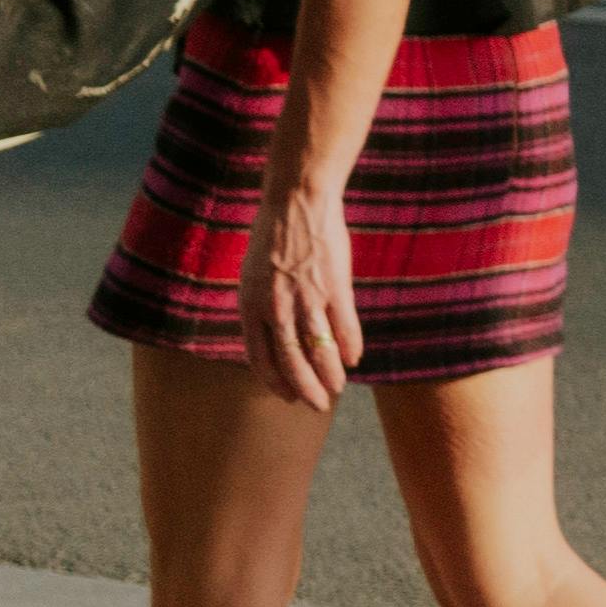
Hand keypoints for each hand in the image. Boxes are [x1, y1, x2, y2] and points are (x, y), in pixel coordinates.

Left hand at [241, 182, 360, 411]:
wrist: (297, 202)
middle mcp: (275, 307)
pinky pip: (344, 327)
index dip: (274, 381)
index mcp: (251, 305)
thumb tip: (277, 336)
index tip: (287, 395)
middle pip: (290, 361)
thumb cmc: (273, 236)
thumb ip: (263, 307)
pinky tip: (355, 359)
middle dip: (304, 388)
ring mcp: (306, 298)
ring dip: (329, 375)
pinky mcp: (334, 287)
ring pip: (318, 350)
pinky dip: (350, 346)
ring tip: (337, 389)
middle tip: (316, 404)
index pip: (260, 357)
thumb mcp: (254, 275)